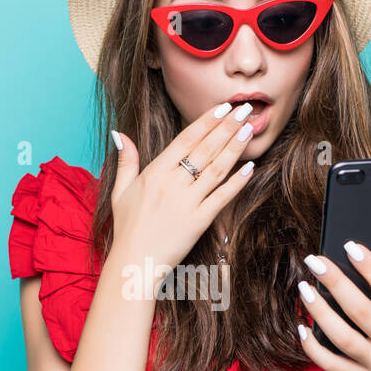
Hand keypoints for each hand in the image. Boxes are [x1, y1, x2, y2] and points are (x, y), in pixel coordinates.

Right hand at [108, 102, 256, 284]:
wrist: (134, 263)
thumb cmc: (127, 228)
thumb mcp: (120, 190)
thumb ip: (126, 160)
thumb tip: (120, 134)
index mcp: (154, 173)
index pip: (185, 139)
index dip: (206, 121)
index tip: (222, 107)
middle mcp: (172, 184)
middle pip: (205, 149)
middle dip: (226, 127)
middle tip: (244, 110)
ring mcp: (187, 203)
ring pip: (216, 169)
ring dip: (235, 147)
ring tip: (249, 130)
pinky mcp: (199, 222)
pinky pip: (222, 197)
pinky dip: (237, 182)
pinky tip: (250, 167)